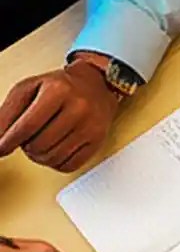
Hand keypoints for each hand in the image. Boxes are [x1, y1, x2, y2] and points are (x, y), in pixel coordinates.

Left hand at [0, 61, 118, 171]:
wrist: (96, 86)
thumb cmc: (59, 87)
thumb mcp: (27, 89)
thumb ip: (7, 113)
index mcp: (58, 90)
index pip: (27, 126)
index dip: (8, 142)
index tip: (1, 148)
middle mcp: (79, 107)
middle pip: (39, 145)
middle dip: (26, 146)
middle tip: (28, 139)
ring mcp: (91, 126)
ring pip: (53, 158)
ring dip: (39, 156)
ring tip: (41, 143)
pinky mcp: (98, 141)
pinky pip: (69, 166)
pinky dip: (56, 162)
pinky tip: (55, 149)